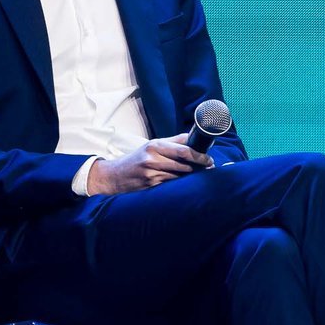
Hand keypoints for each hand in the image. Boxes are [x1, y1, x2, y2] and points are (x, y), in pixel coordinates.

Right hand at [88, 134, 212, 195]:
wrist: (114, 175)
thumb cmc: (136, 159)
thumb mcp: (152, 146)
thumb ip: (173, 142)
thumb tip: (193, 138)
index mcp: (155, 145)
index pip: (184, 150)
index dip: (200, 156)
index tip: (209, 159)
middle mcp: (153, 158)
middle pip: (184, 164)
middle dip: (199, 167)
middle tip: (209, 168)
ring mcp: (152, 173)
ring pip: (180, 175)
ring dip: (192, 176)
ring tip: (200, 175)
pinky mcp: (151, 185)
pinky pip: (172, 184)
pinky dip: (180, 183)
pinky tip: (185, 183)